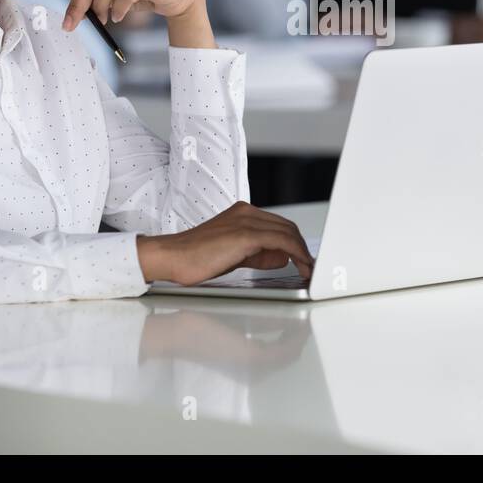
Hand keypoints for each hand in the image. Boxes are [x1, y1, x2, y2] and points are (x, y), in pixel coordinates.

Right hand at [136, 201, 314, 285]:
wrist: (172, 257)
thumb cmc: (196, 257)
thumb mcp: (234, 254)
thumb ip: (258, 254)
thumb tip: (281, 258)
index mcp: (243, 213)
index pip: (279, 225)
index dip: (296, 243)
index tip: (304, 260)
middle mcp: (246, 212)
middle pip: (287, 227)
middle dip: (302, 248)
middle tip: (310, 267)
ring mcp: (246, 221)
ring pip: (288, 232)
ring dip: (303, 252)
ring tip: (308, 270)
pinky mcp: (245, 234)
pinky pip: (281, 241)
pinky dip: (296, 253)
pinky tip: (301, 265)